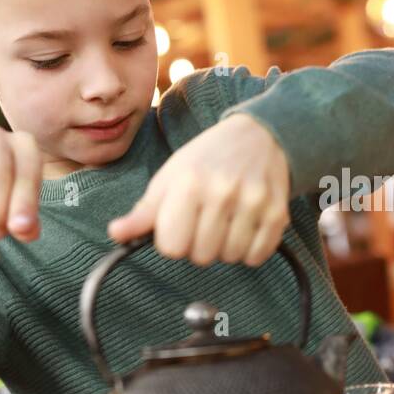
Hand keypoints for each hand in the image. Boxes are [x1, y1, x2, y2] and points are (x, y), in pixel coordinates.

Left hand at [108, 113, 290, 266]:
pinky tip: (246, 227)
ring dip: (225, 247)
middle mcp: (222, 192)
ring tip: (227, 221)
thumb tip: (116, 234)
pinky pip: (257, 256)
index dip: (173, 241)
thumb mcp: (170, 177)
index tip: (180, 225)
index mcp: (188, 183)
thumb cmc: (207, 159)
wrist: (259, 135)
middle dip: (200, 245)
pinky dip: (250, 250)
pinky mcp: (277, 213)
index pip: (171, 247)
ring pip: (230, 258)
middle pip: (201, 256)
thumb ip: (144, 211)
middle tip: (206, 221)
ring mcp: (253, 203)